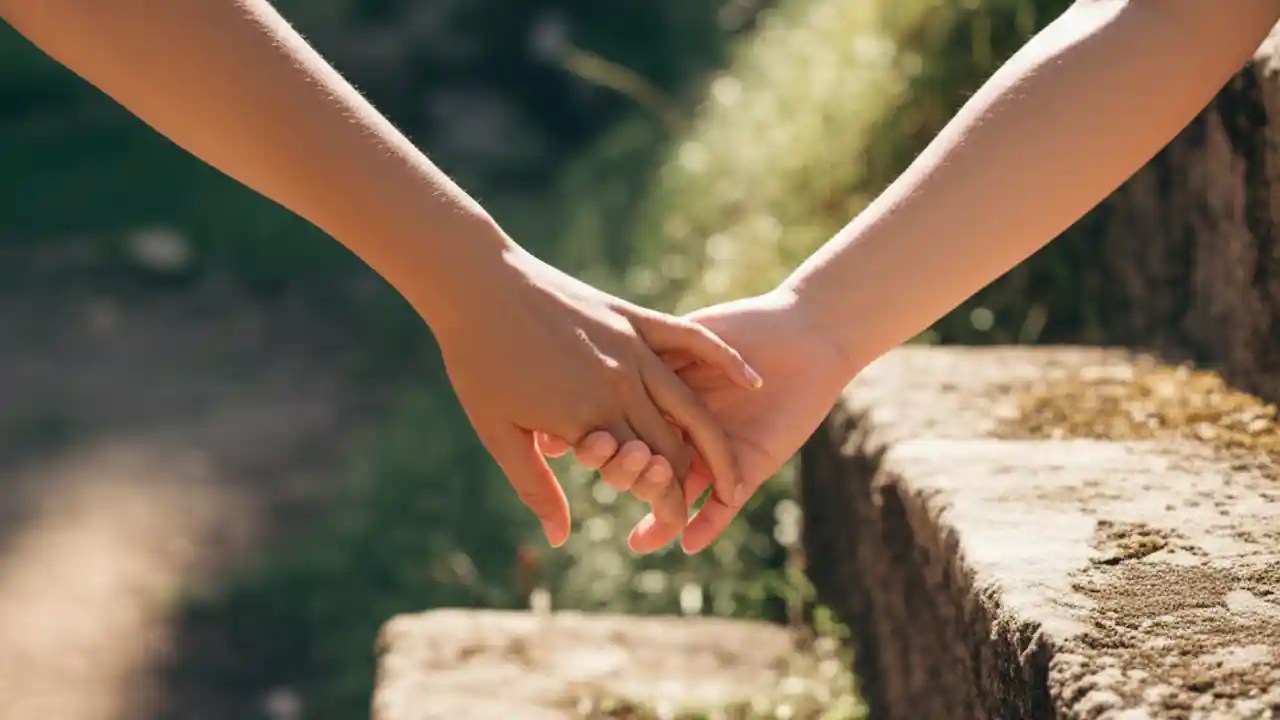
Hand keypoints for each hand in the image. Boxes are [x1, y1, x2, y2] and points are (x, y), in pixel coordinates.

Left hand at [431, 247, 760, 546]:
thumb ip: (536, 487)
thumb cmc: (478, 361)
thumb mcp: (499, 432)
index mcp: (586, 420)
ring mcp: (630, 348)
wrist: (476, 283)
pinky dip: (724, 361)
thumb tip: (558, 539)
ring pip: (689, 404)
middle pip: (673, 446)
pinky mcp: (632, 316)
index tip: (675, 530)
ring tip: (734, 466)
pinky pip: (689, 340)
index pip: (644, 476)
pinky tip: (751, 380)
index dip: (666, 508)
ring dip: (715, 440)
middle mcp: (618, 387)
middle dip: (692, 482)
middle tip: (706, 505)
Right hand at [549, 290, 859, 552]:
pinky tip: (687, 542)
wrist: (805, 335)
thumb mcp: (684, 337)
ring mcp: (712, 456)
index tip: (560, 445)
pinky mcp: (748, 470)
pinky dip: (707, 526)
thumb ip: (644, 358)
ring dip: (659, 513)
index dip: (595, 439)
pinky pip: (723, 508)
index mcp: (658, 402)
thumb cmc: (743, 325)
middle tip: (608, 467)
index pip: (618, 431)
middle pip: (643, 467)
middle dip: (624, 475)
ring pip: (677, 494)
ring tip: (639, 533)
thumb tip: (587, 374)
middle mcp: (680, 435)